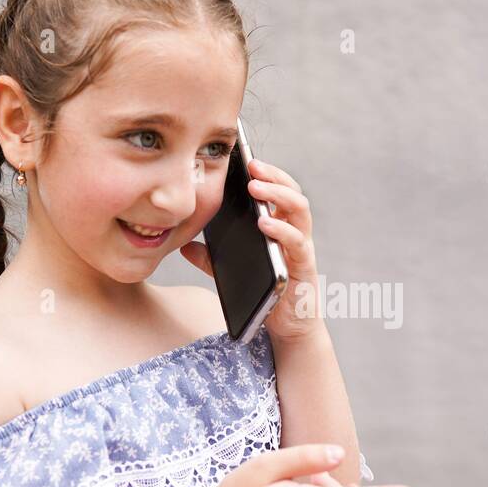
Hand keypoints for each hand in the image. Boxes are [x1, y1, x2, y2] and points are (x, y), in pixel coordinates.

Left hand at [178, 157, 324, 343]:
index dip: (265, 172)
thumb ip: (211, 258)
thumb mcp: (232, 272)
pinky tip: (263, 223)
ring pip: (300, 210)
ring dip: (279, 194)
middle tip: (251, 165)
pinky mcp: (304, 266)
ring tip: (255, 188)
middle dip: (273, 175)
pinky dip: (281, 230)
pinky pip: (297, 242)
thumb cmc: (264, 294)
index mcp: (280, 228)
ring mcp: (302, 248)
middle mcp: (295, 232)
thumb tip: (183, 244)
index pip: (277, 190)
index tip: (244, 159)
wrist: (287, 327)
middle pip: (292, 192)